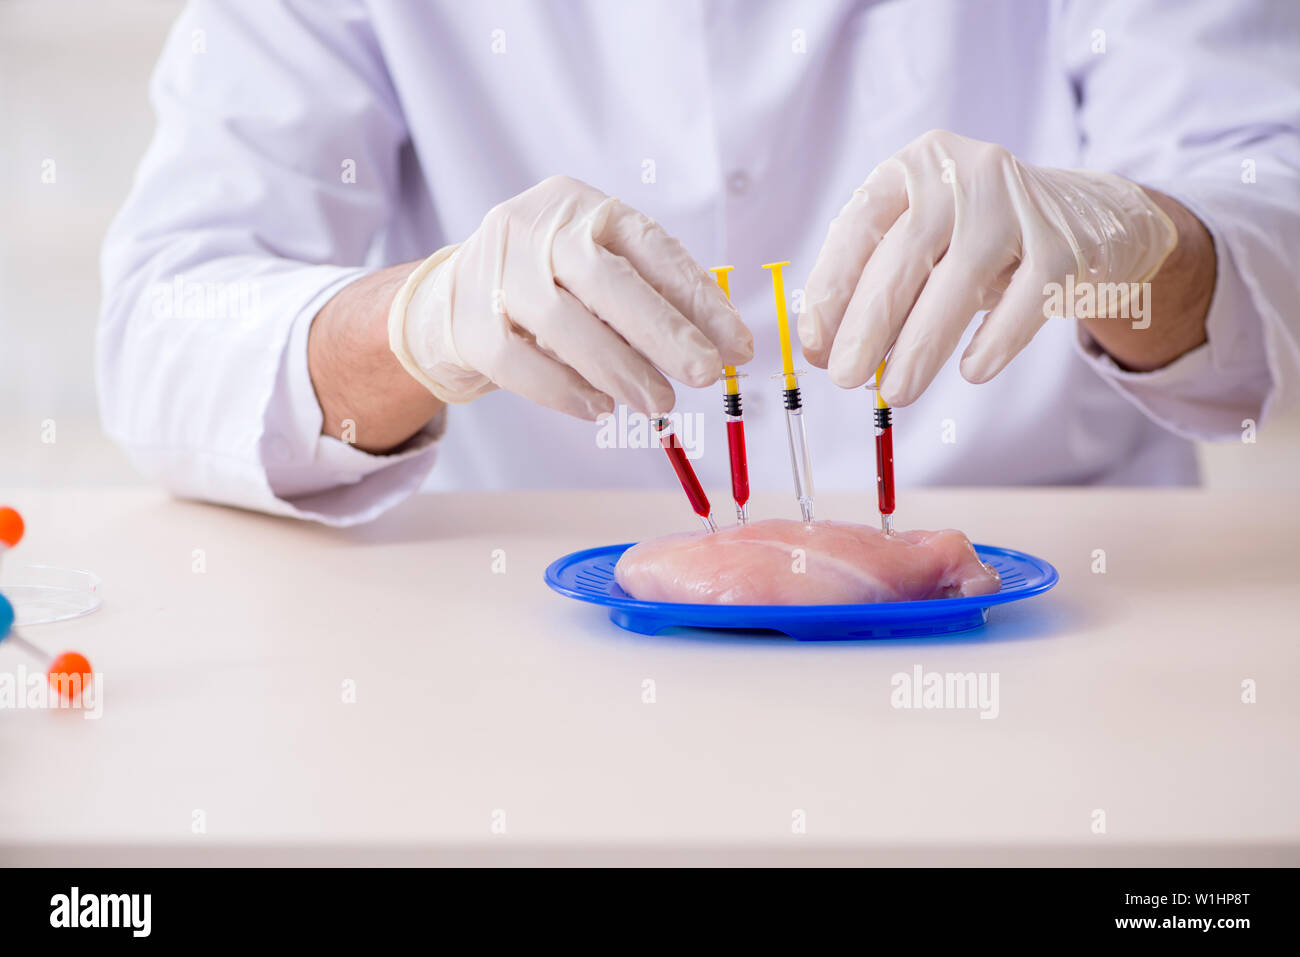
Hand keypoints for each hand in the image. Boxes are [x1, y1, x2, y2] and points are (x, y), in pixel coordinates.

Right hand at [388, 175, 751, 418]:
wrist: (447, 302)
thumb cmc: (547, 290)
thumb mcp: (598, 276)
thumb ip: (651, 298)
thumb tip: (724, 346)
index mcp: (581, 207)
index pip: (650, 247)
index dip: (698, 299)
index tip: (737, 345)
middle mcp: (534, 226)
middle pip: (603, 276)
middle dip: (662, 331)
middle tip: (705, 375)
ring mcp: (492, 270)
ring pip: (561, 320)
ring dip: (618, 369)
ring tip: (658, 403)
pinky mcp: (466, 320)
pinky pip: (518, 361)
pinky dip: (564, 390)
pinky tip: (599, 408)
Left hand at [801, 130, 1177, 404]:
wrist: (1084, 216)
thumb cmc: (976, 238)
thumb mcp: (922, 241)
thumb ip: (873, 281)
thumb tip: (822, 347)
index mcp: (912, 169)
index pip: (859, 224)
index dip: (832, 286)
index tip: (814, 341)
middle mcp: (962, 176)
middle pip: (904, 256)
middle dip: (867, 326)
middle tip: (844, 378)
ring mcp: (1017, 206)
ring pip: (958, 283)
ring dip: (920, 347)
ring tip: (895, 394)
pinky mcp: (1063, 244)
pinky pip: (1025, 302)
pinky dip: (994, 341)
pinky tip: (970, 373)